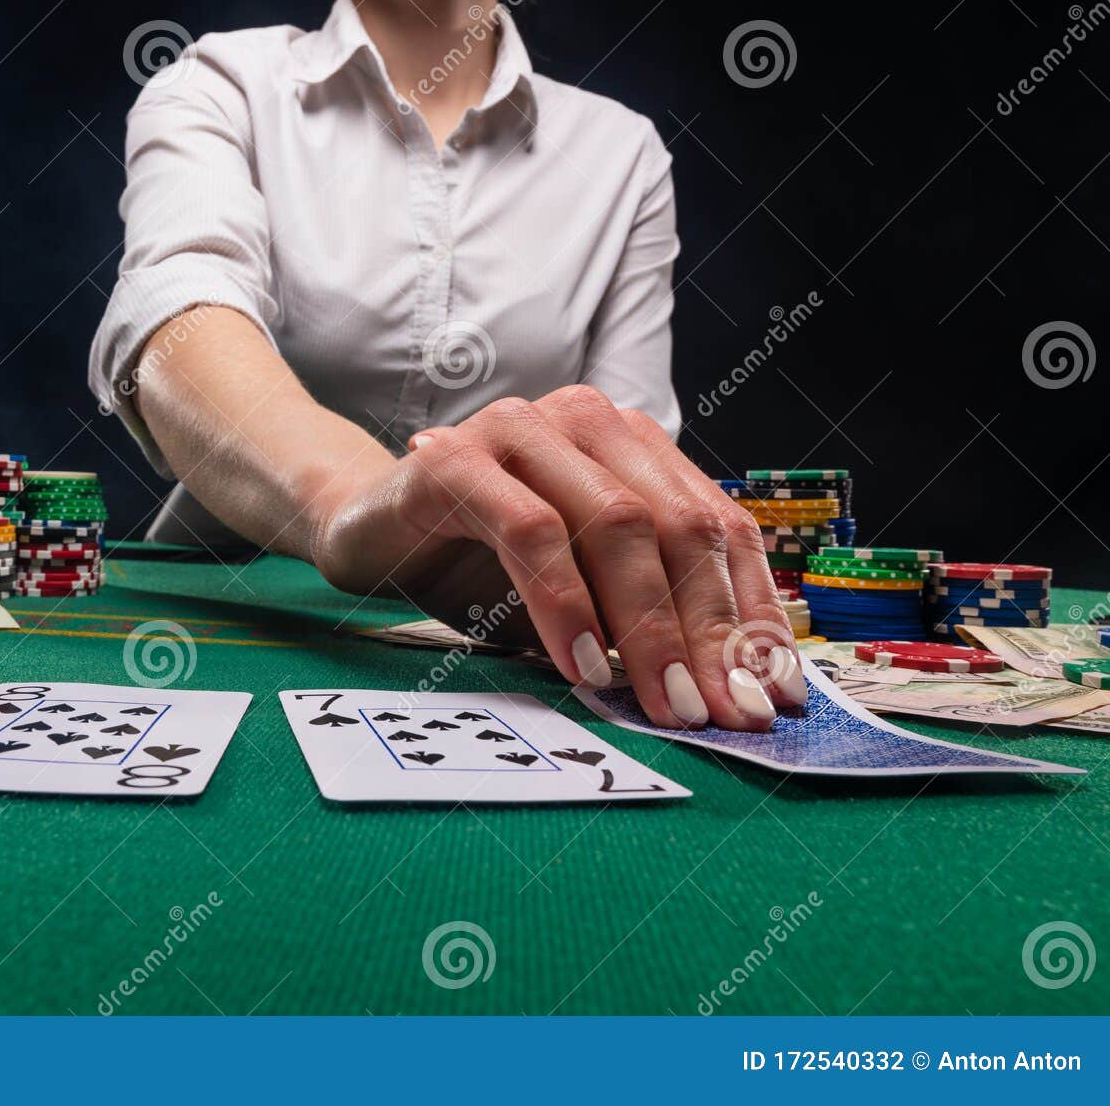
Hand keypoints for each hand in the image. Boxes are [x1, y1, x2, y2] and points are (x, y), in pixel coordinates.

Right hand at [310, 385, 804, 730]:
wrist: (361, 531)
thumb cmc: (476, 568)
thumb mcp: (578, 601)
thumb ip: (641, 622)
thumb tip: (730, 691)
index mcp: (632, 445)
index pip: (717, 527)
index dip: (751, 611)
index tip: (776, 694)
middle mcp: (587, 422)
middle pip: (677, 528)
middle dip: (709, 631)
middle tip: (724, 715)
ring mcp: (522, 430)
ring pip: (617, 524)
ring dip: (648, 624)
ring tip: (662, 704)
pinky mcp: (456, 458)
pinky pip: (532, 532)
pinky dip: (566, 604)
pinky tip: (583, 667)